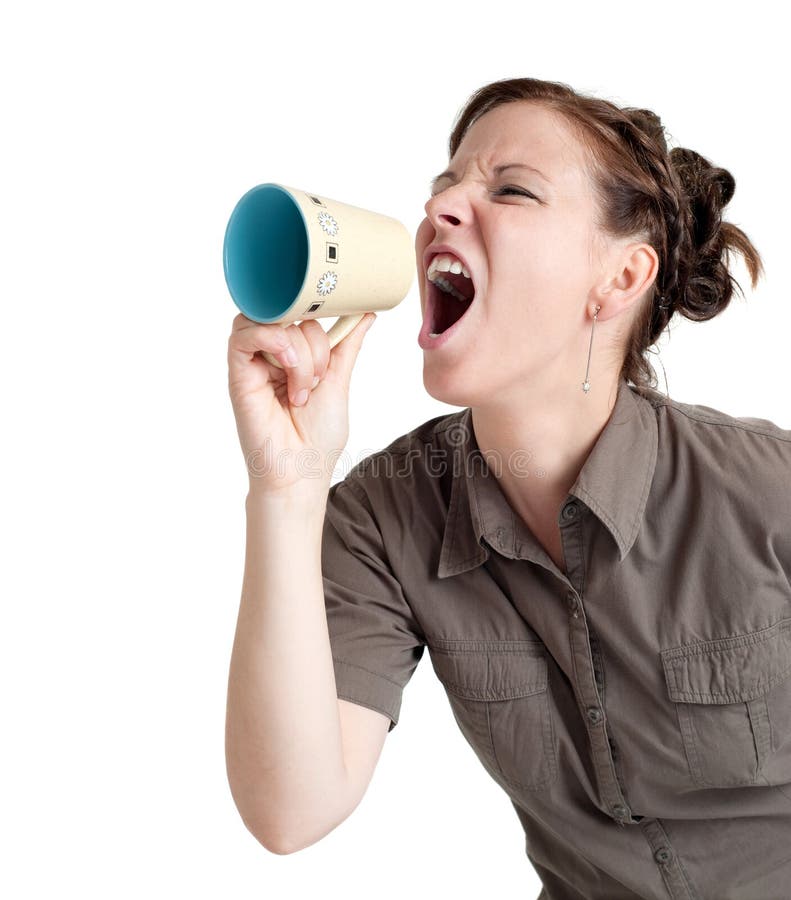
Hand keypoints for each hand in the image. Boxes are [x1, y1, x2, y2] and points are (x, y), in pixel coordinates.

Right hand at [227, 312, 375, 494]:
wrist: (301, 472)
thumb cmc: (317, 438)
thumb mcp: (339, 382)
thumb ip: (346, 345)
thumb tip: (365, 315)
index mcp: (296, 356)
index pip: (306, 317)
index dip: (324, 331)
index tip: (331, 366)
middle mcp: (273, 356)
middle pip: (290, 315)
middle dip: (314, 346)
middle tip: (319, 382)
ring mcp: (254, 363)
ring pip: (272, 322)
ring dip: (298, 352)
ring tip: (301, 390)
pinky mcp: (238, 374)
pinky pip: (242, 335)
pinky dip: (271, 341)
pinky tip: (287, 370)